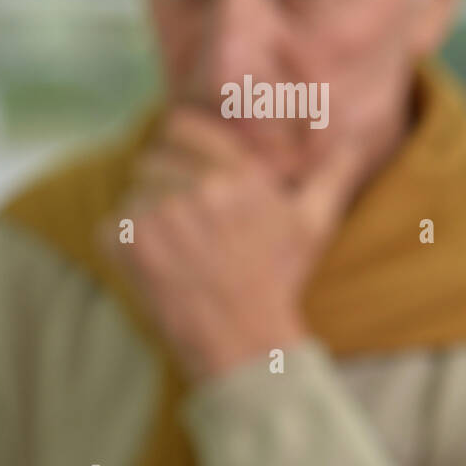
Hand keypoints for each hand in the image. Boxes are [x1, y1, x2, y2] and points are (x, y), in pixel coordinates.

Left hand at [102, 107, 361, 380]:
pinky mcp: (128, 243)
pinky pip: (110, 226)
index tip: (179, 165)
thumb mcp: (313, 225)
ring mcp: (159, 214)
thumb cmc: (277, 281)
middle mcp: (197, 188)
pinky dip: (123, 244)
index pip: (177, 125)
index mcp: (237, 174)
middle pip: (150, 160)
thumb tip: (355, 141)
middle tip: (182, 225)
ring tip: (175, 251)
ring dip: (145, 217)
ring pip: (131, 194)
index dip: (174, 144)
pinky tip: (155, 266)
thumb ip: (332, 175)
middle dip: (160, 185)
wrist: (241, 340)